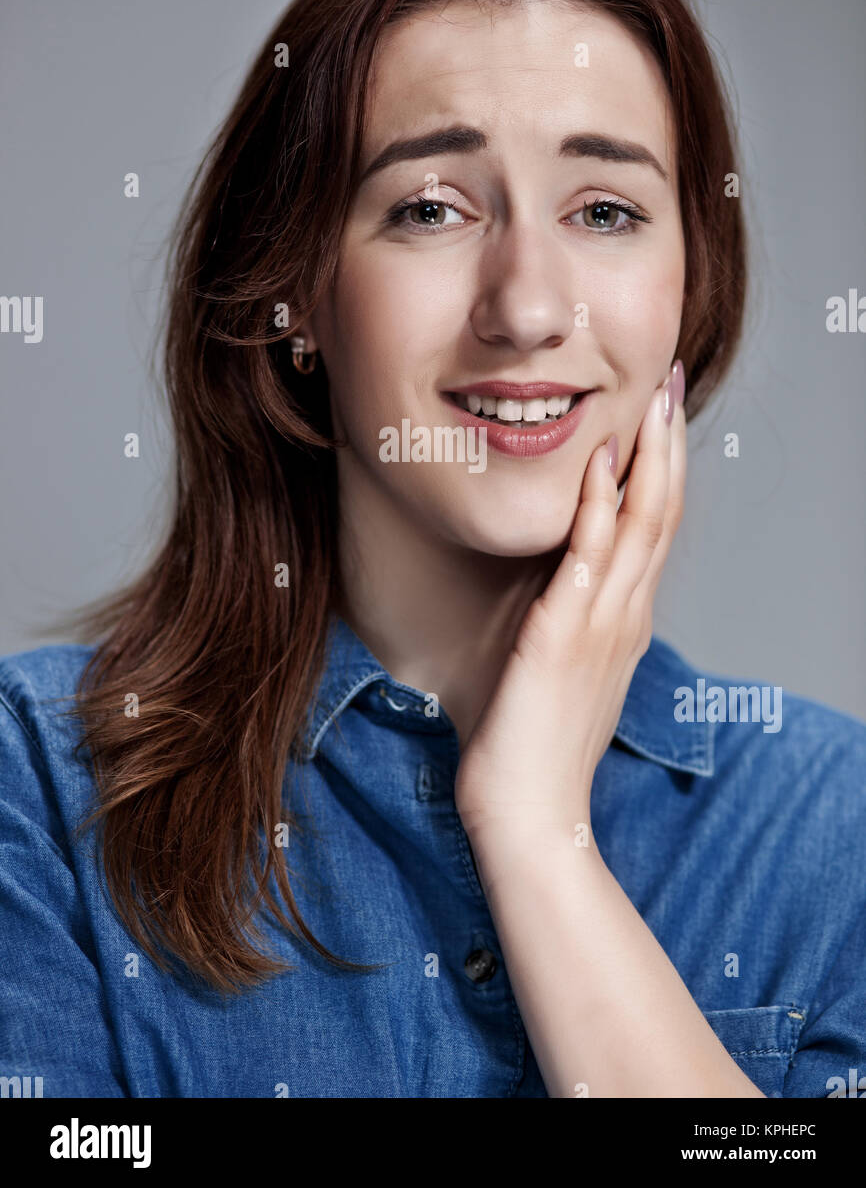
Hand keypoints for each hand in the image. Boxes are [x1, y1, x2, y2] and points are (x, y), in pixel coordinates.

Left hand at [454, 362, 686, 855]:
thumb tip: (555, 591)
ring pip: (641, 524)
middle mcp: (625, 615)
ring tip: (653, 401)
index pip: (653, 530)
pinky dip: (598, 502)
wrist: (529, 814)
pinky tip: (600, 459)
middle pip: (660, 513)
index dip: (662, 471)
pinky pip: (589, 554)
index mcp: (624, 620)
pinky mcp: (565, 634)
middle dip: (668, 446)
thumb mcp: (561, 670)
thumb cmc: (533, 746)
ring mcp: (602, 623)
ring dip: (649, 458)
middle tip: (668, 386)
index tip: (659, 421)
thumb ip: (567, 625)